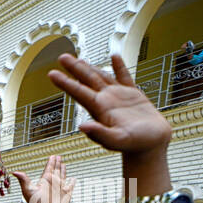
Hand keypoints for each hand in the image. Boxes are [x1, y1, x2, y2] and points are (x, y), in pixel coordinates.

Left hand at [12, 154, 75, 202]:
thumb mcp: (28, 190)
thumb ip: (23, 180)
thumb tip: (15, 172)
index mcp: (43, 182)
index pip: (48, 170)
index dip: (50, 163)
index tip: (52, 157)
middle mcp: (52, 184)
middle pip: (55, 171)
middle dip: (56, 164)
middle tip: (58, 157)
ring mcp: (59, 189)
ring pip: (62, 177)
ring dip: (63, 170)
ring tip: (63, 164)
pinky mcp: (66, 195)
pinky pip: (70, 186)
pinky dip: (72, 182)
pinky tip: (73, 179)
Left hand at [49, 53, 171, 156]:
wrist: (151, 146)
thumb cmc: (134, 145)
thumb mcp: (116, 140)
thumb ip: (99, 134)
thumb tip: (82, 126)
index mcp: (99, 109)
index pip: (78, 92)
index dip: (65, 83)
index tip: (51, 74)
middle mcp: (106, 101)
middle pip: (86, 80)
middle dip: (74, 68)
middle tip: (62, 57)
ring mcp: (119, 97)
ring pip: (102, 77)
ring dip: (90, 67)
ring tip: (79, 59)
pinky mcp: (133, 95)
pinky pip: (124, 77)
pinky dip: (119, 66)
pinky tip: (114, 56)